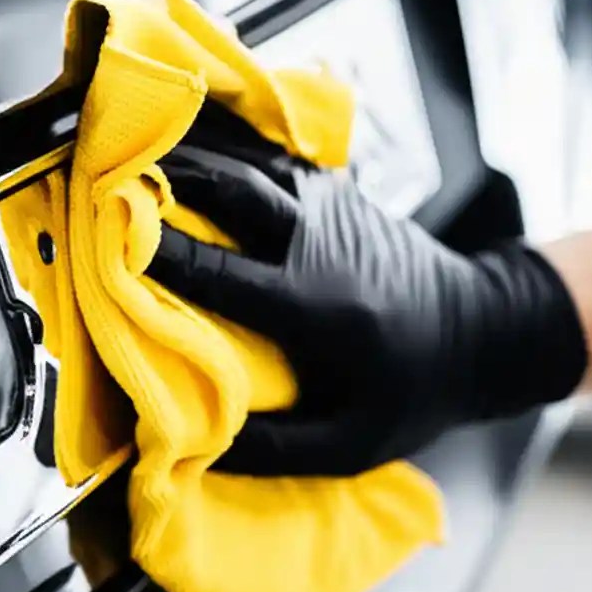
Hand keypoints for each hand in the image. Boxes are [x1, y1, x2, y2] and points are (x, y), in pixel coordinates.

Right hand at [147, 146, 586, 475]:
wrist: (484, 330)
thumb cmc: (413, 392)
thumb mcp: (350, 445)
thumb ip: (270, 450)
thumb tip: (191, 442)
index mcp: (315, 307)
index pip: (220, 273)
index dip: (158, 256)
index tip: (106, 245)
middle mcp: (320, 243)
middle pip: (232, 190)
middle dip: (165, 179)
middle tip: (106, 182)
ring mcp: (330, 207)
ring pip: (247, 162)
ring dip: (188, 154)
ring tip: (131, 152)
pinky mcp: (335, 191)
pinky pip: (268, 155)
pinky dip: (223, 143)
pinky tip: (186, 141)